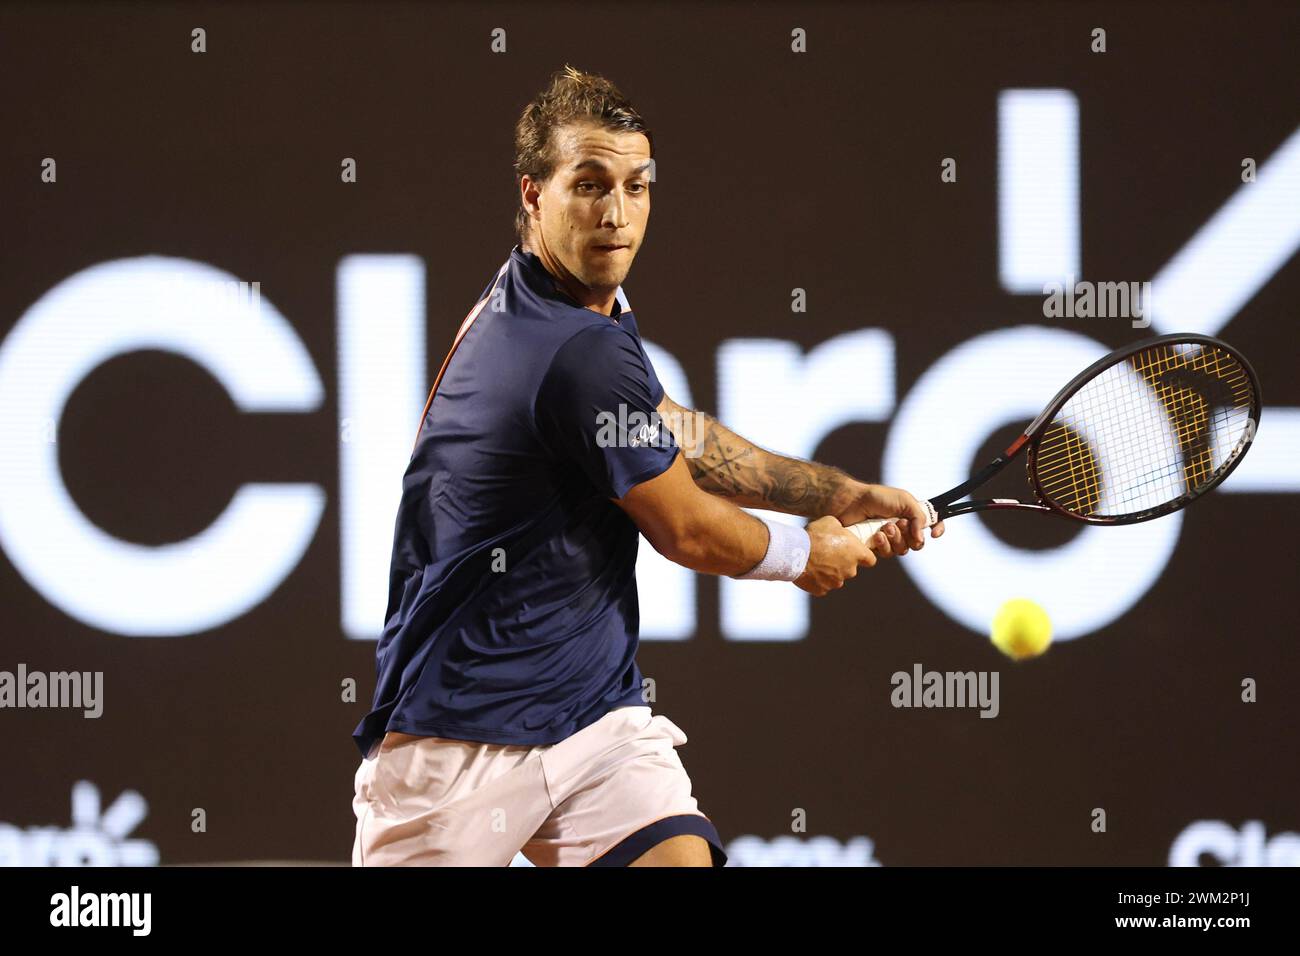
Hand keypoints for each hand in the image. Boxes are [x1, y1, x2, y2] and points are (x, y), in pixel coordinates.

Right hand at [793, 516, 876, 596]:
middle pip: (851, 569)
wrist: (795, 552)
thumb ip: (840, 529)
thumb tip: (839, 530)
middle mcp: (850, 570)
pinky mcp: (822, 590)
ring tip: (816, 561)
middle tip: (828, 553)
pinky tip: (809, 570)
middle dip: (842, 563)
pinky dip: (818, 580)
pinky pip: (823, 585)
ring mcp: (836, 582)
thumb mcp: (831, 522)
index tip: (855, 553)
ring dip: (829, 572)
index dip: (864, 556)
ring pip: (836, 578)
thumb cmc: (815, 535)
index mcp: (857, 553)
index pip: (871, 560)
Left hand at [831, 480, 945, 551]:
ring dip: (895, 539)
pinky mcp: (875, 546)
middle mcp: (902, 528)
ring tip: (884, 527)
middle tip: (898, 523)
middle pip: (917, 543)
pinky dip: (883, 545)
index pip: (932, 524)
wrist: (851, 502)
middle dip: (909, 535)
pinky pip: (887, 554)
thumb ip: (918, 517)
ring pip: (902, 550)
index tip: (934, 534)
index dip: (938, 529)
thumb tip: (922, 538)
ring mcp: (889, 538)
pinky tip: (876, 536)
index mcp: (911, 514)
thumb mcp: (904, 500)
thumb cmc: (877, 497)